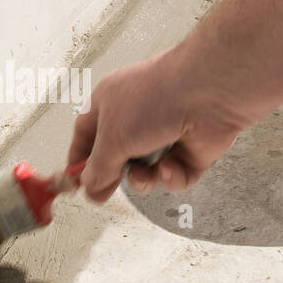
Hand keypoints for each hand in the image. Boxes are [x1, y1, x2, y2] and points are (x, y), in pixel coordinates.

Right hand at [67, 47, 245, 203]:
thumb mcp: (112, 137)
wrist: (209, 92)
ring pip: (146, 173)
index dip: (79, 161)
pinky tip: (172, 166)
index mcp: (109, 103)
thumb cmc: (157, 97)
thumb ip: (97, 168)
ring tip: (146, 174)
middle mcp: (137, 117)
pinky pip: (174, 176)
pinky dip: (171, 177)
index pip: (86, 136)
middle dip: (113, 176)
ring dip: (144, 179)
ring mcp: (165, 134)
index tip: (74, 184)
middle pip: (116, 158)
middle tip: (107, 191)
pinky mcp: (191, 151)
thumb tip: (89, 186)